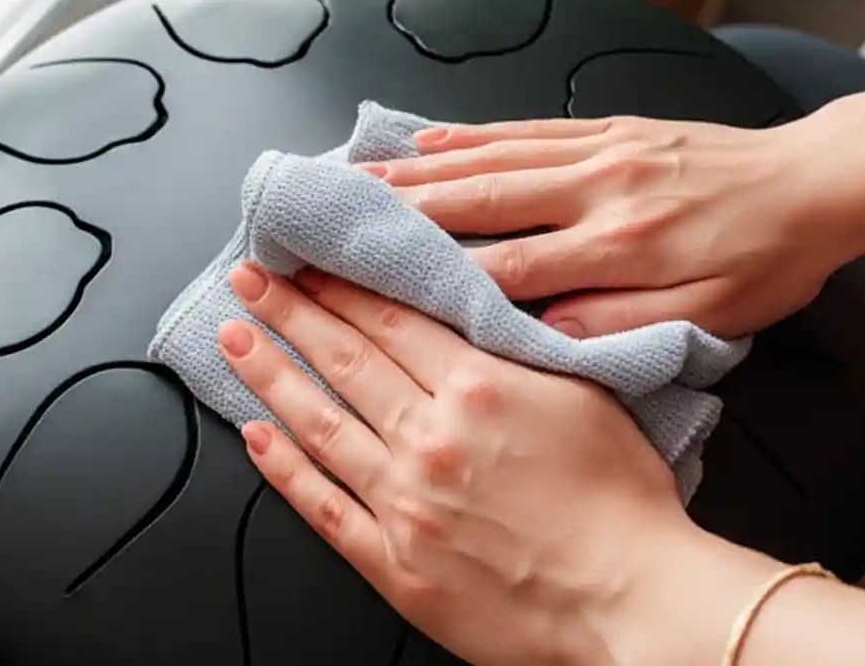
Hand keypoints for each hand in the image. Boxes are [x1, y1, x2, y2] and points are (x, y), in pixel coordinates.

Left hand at [217, 263, 774, 664]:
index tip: (309, 262)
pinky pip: (323, 507)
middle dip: (290, 313)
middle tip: (250, 279)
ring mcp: (404, 501)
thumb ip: (520, 354)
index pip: (391, 322)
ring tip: (234, 339)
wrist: (629, 601)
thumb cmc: (622, 507)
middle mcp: (430, 438)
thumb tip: (476, 320)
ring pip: (319, 423)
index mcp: (478, 389)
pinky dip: (284, 470)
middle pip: (343, 360)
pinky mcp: (394, 563)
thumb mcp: (586, 397)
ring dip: (270, 375)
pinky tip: (256, 436)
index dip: (341, 287)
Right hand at [361, 115, 850, 338]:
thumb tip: (543, 331)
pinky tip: (431, 138)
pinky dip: (473, 133)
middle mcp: (600, 191)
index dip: (434, 278)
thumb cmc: (768, 260)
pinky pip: (528, 127)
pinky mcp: (611, 128)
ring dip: (420, 169)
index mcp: (621, 249)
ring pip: (493, 158)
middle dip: (399, 212)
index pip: (506, 267)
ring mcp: (601, 151)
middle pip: (480, 201)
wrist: (819, 185)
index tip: (375, 285)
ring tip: (359, 178)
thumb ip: (620, 326)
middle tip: (335, 220)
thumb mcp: (709, 318)